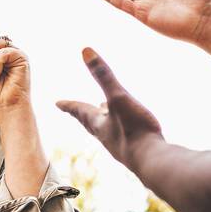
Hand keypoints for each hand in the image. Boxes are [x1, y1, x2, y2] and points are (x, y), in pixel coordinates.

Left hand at [57, 48, 164, 170]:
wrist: (153, 162)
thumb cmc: (134, 130)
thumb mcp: (118, 97)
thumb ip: (103, 75)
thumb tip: (85, 50)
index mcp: (99, 123)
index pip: (80, 111)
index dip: (69, 105)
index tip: (57, 103)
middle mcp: (106, 135)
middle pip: (90, 121)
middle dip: (82, 113)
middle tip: (73, 111)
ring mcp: (120, 144)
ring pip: (107, 129)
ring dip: (103, 120)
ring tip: (103, 113)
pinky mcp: (135, 150)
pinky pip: (124, 135)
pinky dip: (121, 128)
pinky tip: (128, 128)